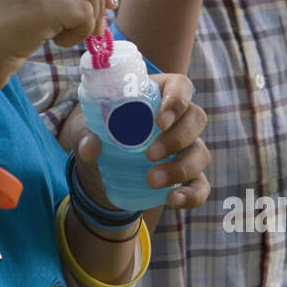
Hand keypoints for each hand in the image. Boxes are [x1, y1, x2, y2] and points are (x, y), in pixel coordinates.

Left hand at [66, 73, 210, 211]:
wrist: (102, 167)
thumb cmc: (99, 134)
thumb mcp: (86, 130)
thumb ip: (85, 134)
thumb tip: (90, 147)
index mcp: (158, 94)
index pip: (180, 87)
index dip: (177, 100)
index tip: (160, 121)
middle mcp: (180, 119)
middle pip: (196, 119)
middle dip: (177, 138)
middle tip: (149, 155)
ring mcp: (188, 147)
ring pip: (200, 153)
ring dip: (180, 168)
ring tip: (151, 181)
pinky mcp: (189, 176)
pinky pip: (201, 185)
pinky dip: (191, 195)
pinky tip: (173, 200)